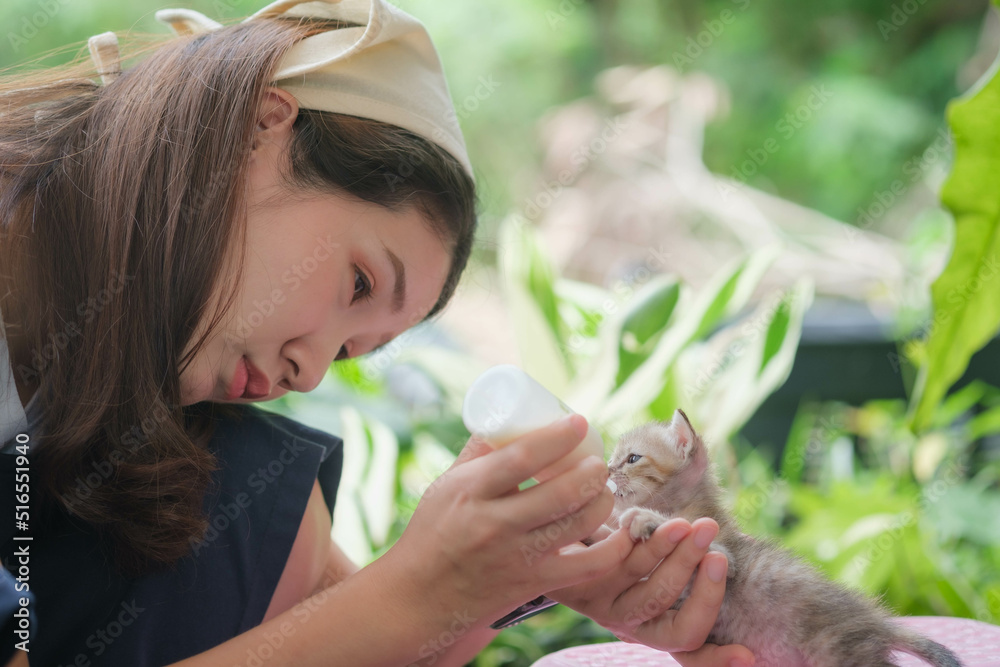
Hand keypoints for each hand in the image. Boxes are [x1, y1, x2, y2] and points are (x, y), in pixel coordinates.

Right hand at [385, 414, 632, 624]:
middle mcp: (494, 523)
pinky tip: (618, 534)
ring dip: (602, 501)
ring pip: (578, 525)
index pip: (523, 457)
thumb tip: (507, 416)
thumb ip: (479, 452)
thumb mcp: (446, 484)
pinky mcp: (533, 584)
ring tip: (603, 490)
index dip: (558, 436)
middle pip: (562, 492)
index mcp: (471, 490)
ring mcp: (516, 557)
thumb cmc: (432, 532)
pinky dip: (611, 550)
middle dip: (592, 471)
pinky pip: (586, 568)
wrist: (419, 597)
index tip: (580, 422)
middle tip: (598, 462)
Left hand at [548, 518, 754, 666]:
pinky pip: (623, 562)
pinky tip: (660, 522)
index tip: (749, 657)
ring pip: (651, 591)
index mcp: (653, 627)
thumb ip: (678, 561)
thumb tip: (718, 540)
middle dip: (705, 592)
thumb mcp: (646, 562)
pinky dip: (647, 539)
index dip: (719, 661)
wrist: (552, 534)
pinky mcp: (585, 581)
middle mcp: (632, 625)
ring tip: (694, 527)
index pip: (690, 654)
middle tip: (719, 555)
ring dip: (677, 557)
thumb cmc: (614, 546)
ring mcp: (607, 606)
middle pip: (679, 629)